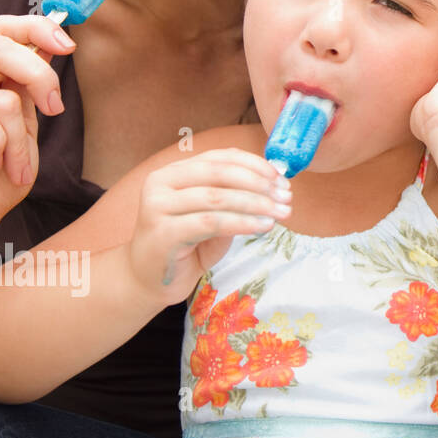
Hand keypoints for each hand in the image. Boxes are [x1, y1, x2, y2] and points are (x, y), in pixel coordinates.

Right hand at [0, 15, 73, 230]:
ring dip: (18, 141)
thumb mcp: (22, 121)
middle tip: (54, 108)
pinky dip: (4, 155)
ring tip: (16, 166)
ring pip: (2, 100)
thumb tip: (54, 46)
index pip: (3, 29)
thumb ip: (30, 85)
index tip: (67, 46)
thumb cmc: (0, 172)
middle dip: (38, 76)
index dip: (35, 27)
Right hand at [127, 148, 290, 303]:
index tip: (283, 179)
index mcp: (175, 171)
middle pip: (220, 173)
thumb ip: (236, 194)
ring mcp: (157, 206)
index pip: (221, 157)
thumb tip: (277, 180)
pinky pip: (211, 222)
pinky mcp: (162, 232)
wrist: (151, 280)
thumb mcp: (215, 213)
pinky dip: (242, 222)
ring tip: (281, 213)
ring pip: (217, 197)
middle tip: (286, 197)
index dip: (256, 165)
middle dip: (259, 183)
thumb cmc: (188, 244)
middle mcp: (161, 182)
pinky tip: (263, 226)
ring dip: (256, 204)